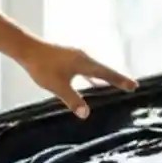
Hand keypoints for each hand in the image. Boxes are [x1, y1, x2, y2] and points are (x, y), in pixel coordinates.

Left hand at [15, 39, 137, 119]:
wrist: (27, 48)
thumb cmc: (43, 67)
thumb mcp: (58, 87)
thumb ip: (73, 100)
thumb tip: (86, 114)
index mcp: (84, 63)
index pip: (107, 74)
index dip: (120, 81)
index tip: (134, 86)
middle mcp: (83, 57)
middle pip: (104, 70)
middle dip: (116, 78)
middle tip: (130, 86)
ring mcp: (76, 56)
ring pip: (95, 68)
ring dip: (104, 77)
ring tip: (115, 85)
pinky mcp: (68, 57)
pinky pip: (86, 68)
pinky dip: (93, 75)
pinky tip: (91, 82)